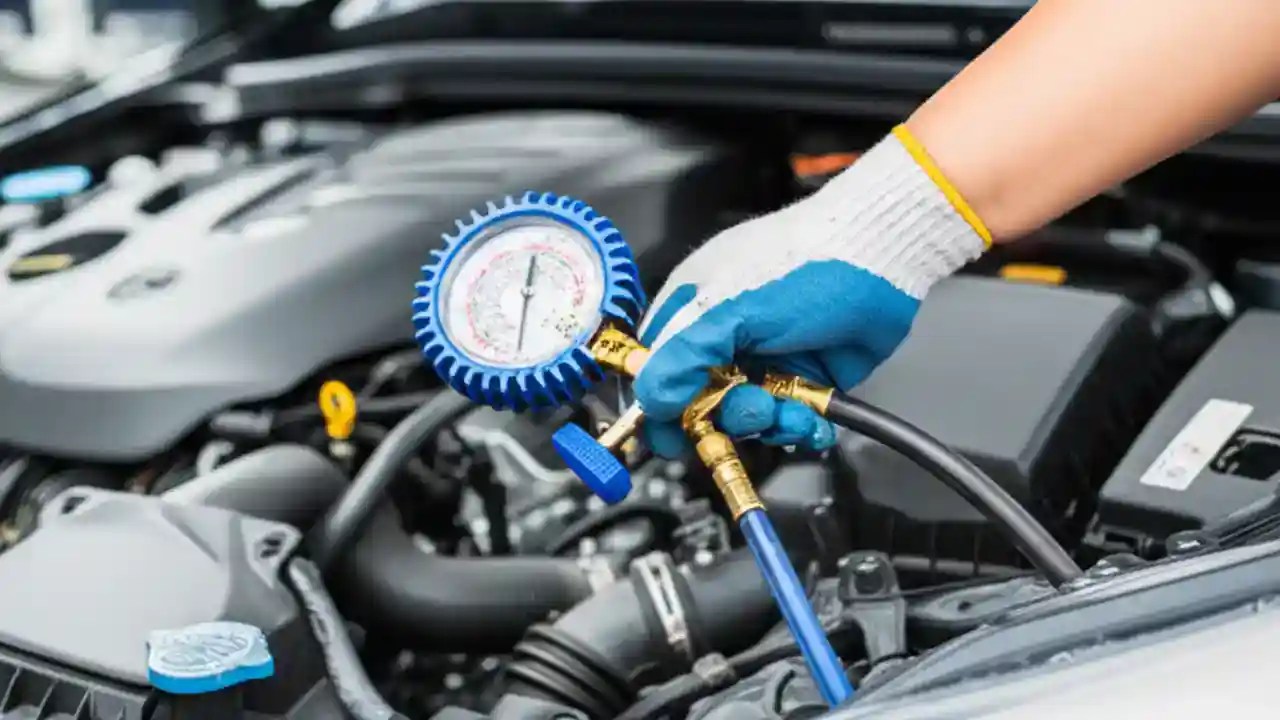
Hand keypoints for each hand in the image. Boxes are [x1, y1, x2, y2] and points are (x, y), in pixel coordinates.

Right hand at [632, 129, 988, 457]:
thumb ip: (681, 358)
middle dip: (725, 416)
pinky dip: (799, 426)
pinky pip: (787, 419)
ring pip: (745, 416)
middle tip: (753, 407)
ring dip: (769, 423)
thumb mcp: (727, 310)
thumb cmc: (806, 264)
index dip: (660, 405)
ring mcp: (763, 358)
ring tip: (792, 409)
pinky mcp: (802, 377)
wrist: (882, 259)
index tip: (671, 434)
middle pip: (699, 402)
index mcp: (691, 308)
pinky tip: (812, 419)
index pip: (654, 368)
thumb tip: (650, 402)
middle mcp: (723, 336)